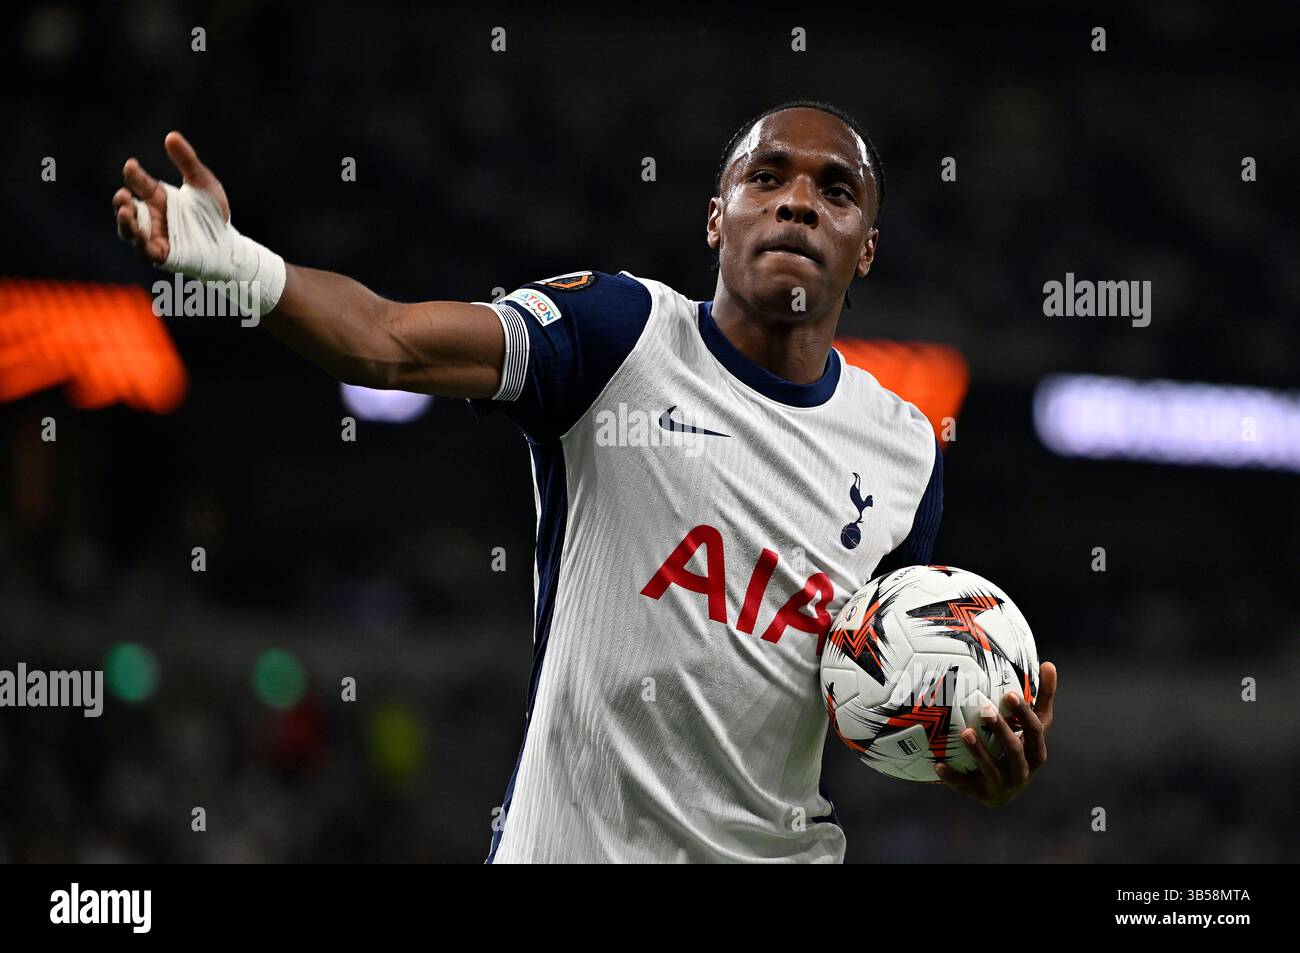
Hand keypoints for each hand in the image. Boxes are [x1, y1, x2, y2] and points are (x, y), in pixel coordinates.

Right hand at [113, 131, 229, 264]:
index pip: (139, 183)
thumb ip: (187, 161)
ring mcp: (155, 236)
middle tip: (123, 195)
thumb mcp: (203, 183)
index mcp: (158, 197)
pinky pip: (146, 251)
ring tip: (125, 212)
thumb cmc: (213, 214)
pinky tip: (139, 234)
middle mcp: (152, 216)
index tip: (131, 165)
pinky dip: (140, 243)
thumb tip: (171, 136)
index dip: (133, 175)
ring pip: (129, 231)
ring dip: (125, 222)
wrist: (229, 243)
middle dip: (121, 202)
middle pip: (127, 208)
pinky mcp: (162, 254)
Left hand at [935, 661, 1056, 806]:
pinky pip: (965, 787)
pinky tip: (937, 765)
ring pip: (992, 770)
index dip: (1024, 714)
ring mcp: (1003, 787)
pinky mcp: (982, 796)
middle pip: (1015, 750)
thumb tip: (1049, 663)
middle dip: (1001, 730)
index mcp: (1036, 752)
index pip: (1036, 731)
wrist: (998, 789)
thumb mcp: (1028, 726)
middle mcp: (1023, 772)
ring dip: (979, 752)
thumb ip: (1039, 698)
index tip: (1010, 694)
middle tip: (984, 709)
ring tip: (964, 732)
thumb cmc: (1015, 746)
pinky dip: (952, 777)